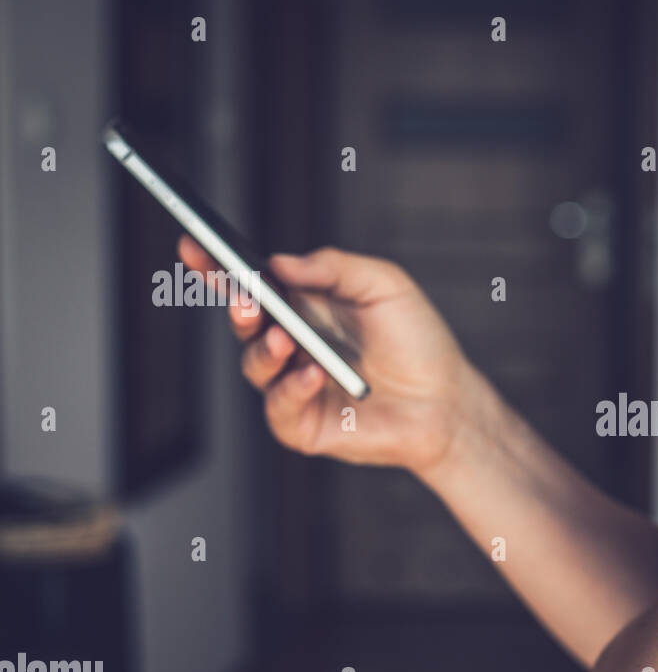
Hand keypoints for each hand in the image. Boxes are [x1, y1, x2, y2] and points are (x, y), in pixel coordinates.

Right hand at [179, 236, 470, 473]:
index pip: (252, 285)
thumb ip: (334, 267)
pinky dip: (291, 389)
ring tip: (286, 339)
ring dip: (264, 350)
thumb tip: (281, 262)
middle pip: (244, 324)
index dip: (218, 267)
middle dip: (238, 307)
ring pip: (255, 366)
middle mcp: (292, 345)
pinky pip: (280, 407)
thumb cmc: (418, 341)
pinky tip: (313, 374)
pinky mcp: (303, 425)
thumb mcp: (384, 286)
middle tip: (245, 298)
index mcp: (304, 307)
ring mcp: (294, 385)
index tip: (195, 246)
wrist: (447, 401)